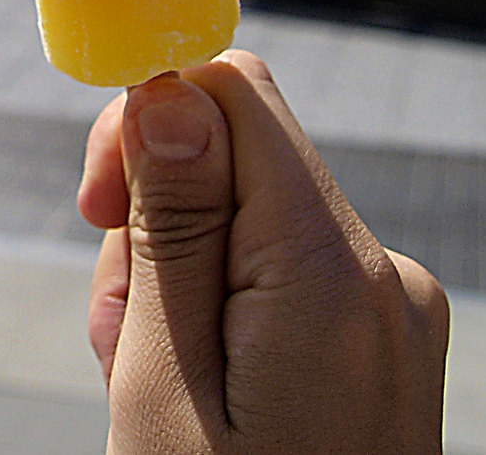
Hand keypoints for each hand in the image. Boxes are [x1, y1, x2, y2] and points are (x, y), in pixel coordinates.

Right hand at [77, 50, 448, 453]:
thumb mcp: (164, 384)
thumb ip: (174, 228)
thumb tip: (167, 85)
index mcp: (331, 273)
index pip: (235, 93)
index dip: (146, 115)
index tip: (93, 205)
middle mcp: (382, 276)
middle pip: (234, 157)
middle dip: (152, 224)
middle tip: (122, 340)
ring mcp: (391, 315)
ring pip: (247, 221)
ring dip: (177, 282)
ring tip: (155, 391)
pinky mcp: (382, 344)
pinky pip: (280, 278)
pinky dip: (220, 317)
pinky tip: (199, 401)